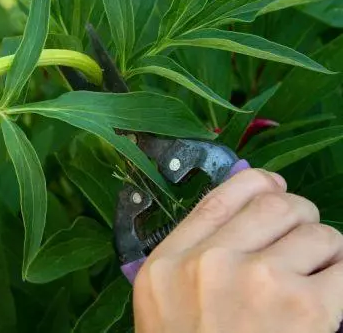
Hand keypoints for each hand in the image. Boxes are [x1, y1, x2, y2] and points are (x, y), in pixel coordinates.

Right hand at [133, 169, 342, 332]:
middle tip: (304, 240)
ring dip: (327, 250)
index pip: (222, 197)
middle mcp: (211, 263)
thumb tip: (249, 208)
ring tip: (319, 276)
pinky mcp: (305, 307)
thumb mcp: (166, 301)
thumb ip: (193, 254)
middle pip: (275, 204)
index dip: (258, 182)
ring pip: (317, 232)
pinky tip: (334, 291)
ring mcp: (258, 281)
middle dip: (300, 216)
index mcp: (171, 262)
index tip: (277, 187)